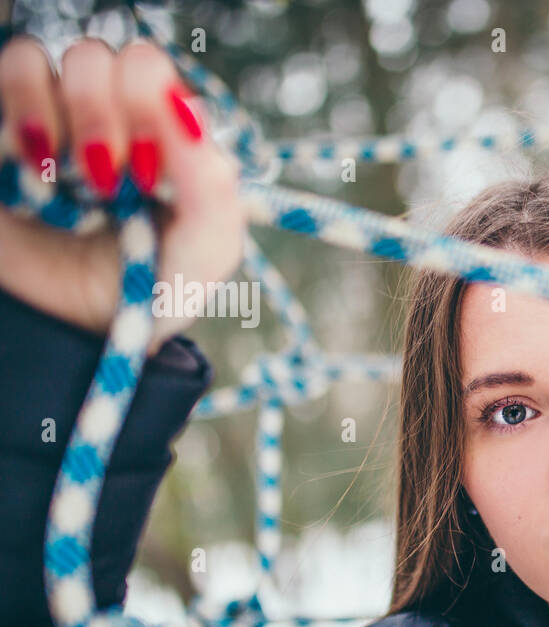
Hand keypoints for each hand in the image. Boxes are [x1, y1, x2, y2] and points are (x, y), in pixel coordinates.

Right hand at [0, 36, 242, 355]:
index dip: (155, 108)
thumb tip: (189, 110)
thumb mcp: (203, 251)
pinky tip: (33, 167)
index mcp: (170, 136)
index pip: (160, 77)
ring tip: (68, 182)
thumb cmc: (147, 290)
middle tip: (107, 183)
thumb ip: (214, 187)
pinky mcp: (11, 124)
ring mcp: (62, 114)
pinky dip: (25, 113)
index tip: (149, 174)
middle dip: (112, 118)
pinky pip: (19, 64)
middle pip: (118, 59)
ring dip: (74, 120)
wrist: (67, 331)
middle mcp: (119, 115)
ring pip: (71, 58)